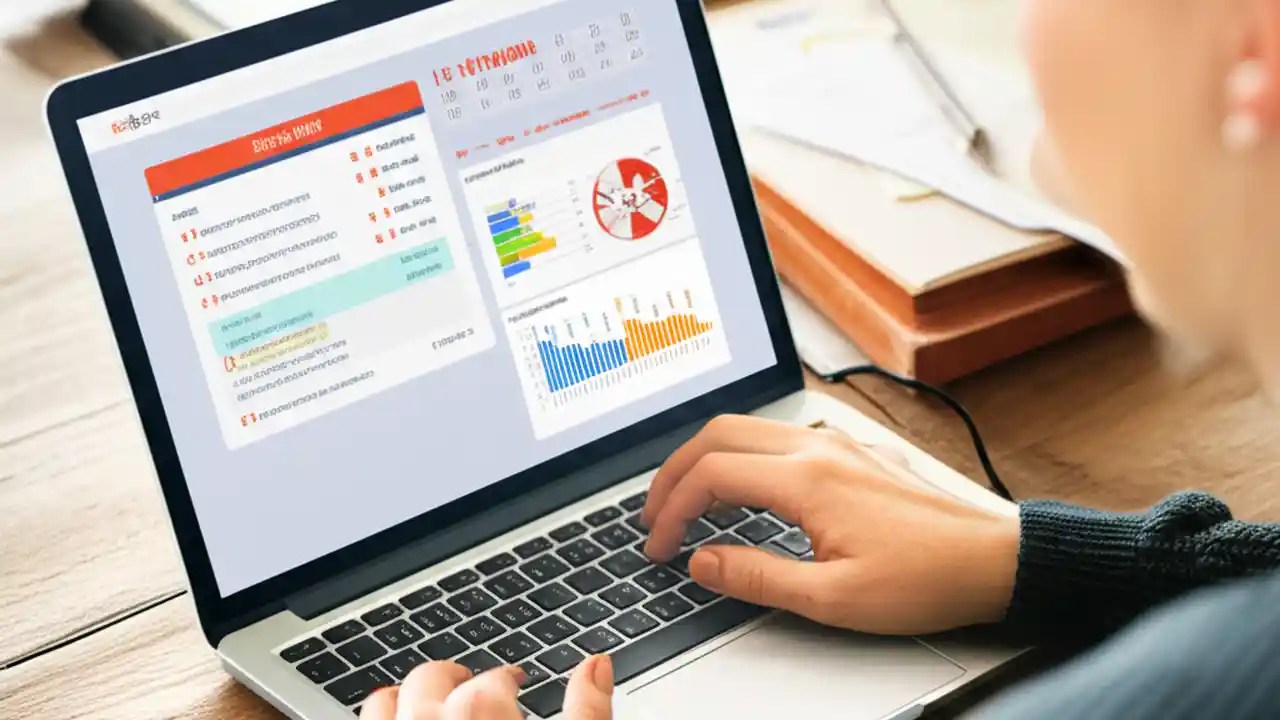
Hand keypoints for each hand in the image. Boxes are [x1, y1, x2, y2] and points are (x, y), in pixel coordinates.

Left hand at [360, 656, 612, 719]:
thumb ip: (589, 712)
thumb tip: (597, 664)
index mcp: (481, 718)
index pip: (492, 682)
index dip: (507, 680)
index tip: (515, 684)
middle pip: (431, 681)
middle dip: (455, 678)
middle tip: (476, 691)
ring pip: (382, 704)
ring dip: (404, 697)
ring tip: (431, 706)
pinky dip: (379, 717)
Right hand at [641, 415, 1019, 634]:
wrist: (994, 561)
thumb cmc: (925, 581)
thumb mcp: (833, 599)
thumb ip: (758, 577)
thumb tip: (702, 562)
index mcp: (807, 480)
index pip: (711, 475)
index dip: (673, 509)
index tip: (661, 545)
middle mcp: (817, 448)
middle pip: (719, 434)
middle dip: (675, 471)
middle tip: (655, 513)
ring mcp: (837, 444)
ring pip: (748, 427)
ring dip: (707, 458)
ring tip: (687, 499)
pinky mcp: (853, 452)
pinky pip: (779, 435)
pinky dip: (742, 454)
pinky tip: (743, 486)